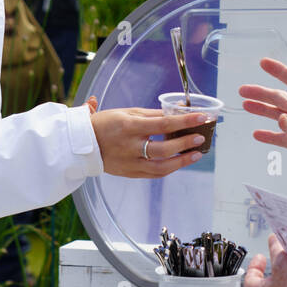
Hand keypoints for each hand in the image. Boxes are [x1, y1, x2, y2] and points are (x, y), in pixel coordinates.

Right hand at [90, 107, 206, 177]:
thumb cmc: (106, 124)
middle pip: (163, 149)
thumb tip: (177, 111)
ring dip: (182, 161)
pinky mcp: (130, 173)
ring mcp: (130, 163)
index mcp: (130, 127)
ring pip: (161, 167)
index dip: (185, 121)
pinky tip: (180, 162)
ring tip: (196, 154)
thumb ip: (154, 114)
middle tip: (200, 137)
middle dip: (185, 143)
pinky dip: (170, 168)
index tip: (202, 117)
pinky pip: (154, 174)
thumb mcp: (128, 113)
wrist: (83, 144)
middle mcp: (130, 147)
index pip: (163, 124)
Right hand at [239, 57, 286, 183]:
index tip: (263, 63)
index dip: (278, 70)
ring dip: (262, 110)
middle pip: (279, 97)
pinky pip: (280, 137)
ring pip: (277, 115)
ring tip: (245, 106)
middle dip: (261, 93)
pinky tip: (257, 134)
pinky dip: (269, 136)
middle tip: (242, 91)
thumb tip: (280, 119)